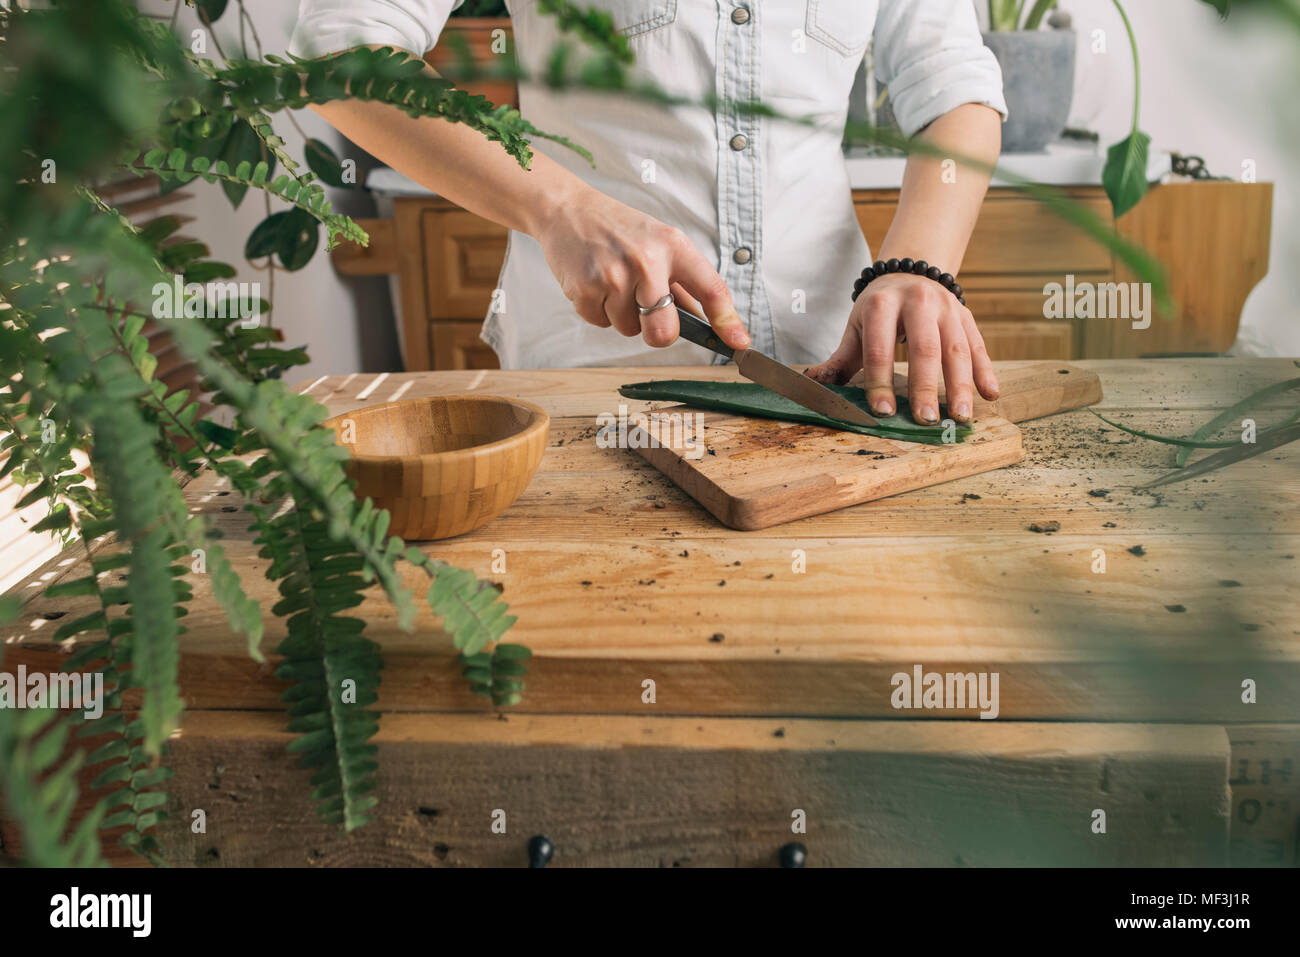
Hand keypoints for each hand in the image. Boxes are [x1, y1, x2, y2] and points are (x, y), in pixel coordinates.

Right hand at [534, 188, 749, 349]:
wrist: (567, 210)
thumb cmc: (618, 228)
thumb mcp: (658, 242)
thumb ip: (681, 282)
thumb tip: (704, 320)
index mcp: (674, 247)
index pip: (711, 289)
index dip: (728, 321)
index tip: (739, 343)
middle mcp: (647, 261)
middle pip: (665, 332)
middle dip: (658, 334)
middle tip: (646, 314)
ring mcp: (614, 276)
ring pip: (629, 330)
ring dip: (622, 315)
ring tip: (612, 282)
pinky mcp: (586, 288)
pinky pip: (601, 324)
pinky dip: (598, 311)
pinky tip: (595, 283)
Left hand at [805, 273, 998, 424]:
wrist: (910, 272)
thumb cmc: (879, 308)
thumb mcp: (857, 326)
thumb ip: (841, 358)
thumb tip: (813, 384)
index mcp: (882, 305)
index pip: (880, 348)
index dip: (880, 381)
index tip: (884, 412)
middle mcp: (918, 302)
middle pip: (924, 348)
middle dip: (925, 386)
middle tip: (926, 419)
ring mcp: (946, 308)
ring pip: (957, 348)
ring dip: (960, 385)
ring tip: (959, 416)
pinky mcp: (967, 315)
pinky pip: (979, 345)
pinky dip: (986, 371)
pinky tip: (990, 394)